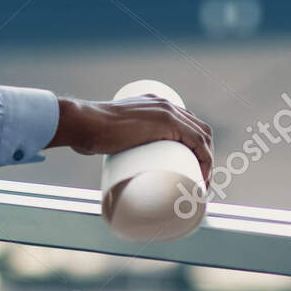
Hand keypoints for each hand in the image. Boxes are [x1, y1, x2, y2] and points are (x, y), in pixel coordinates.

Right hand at [49, 94, 213, 181]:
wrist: (82, 122)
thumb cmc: (86, 131)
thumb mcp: (106, 134)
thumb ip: (107, 145)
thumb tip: (103, 166)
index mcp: (154, 105)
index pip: (186, 125)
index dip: (195, 148)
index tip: (191, 169)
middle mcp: (165, 104)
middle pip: (198, 132)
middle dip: (204, 158)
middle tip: (197, 181)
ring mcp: (167, 111)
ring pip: (202, 138)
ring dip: (208, 163)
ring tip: (200, 185)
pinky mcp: (166, 122)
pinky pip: (198, 142)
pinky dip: (206, 160)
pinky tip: (205, 176)